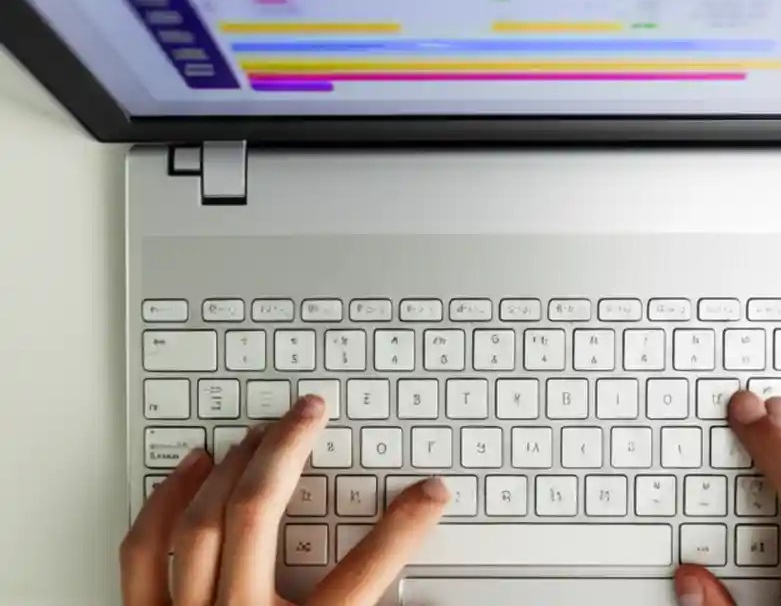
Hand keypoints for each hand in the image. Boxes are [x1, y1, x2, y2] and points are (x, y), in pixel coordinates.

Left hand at [120, 395, 448, 605]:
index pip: (365, 573)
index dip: (404, 526)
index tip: (431, 492)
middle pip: (258, 515)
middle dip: (289, 450)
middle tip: (311, 413)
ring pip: (198, 522)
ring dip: (230, 466)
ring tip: (257, 432)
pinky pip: (144, 551)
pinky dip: (164, 503)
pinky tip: (191, 472)